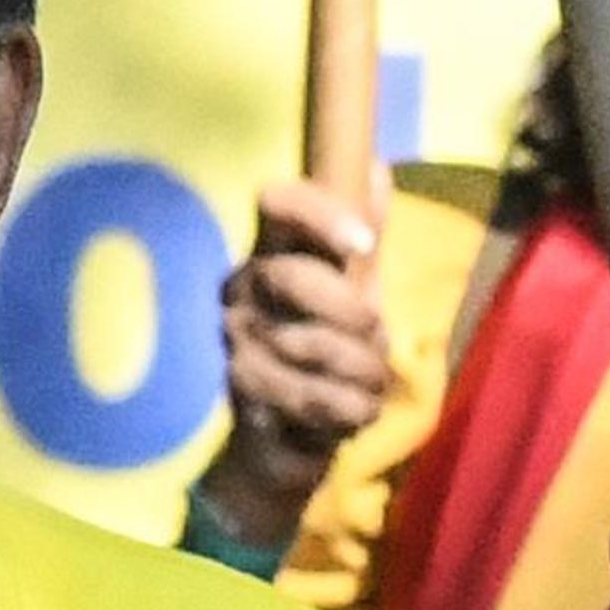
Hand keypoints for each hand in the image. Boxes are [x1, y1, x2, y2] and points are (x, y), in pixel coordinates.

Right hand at [205, 180, 402, 532]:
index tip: (363, 246)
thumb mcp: (353, 291)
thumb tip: (374, 167)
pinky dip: (351, 413)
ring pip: (314, 346)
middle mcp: (240, 288)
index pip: (277, 203)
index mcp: (270, 250)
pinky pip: (315, 397)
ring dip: (362, 376)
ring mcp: (234, 340)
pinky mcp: (241, 392)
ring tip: (366, 388)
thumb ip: (364, 232)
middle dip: (355, 317)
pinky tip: (347, 416)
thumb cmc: (326, 354)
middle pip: (295, 278)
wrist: (289, 442)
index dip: (320, 215)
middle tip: (375, 342)